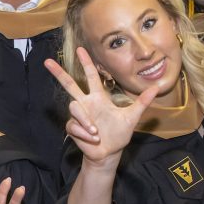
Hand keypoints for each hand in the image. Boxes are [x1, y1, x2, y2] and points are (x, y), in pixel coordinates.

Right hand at [43, 48, 156, 165]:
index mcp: (99, 98)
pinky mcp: (73, 127)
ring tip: (96, 132)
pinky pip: (74, 125)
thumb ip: (142, 102)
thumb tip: (156, 88)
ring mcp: (79, 116)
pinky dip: (84, 132)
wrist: (110, 153)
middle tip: (47, 61)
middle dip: (58, 73)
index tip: (80, 49)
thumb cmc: (119, 134)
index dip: (86, 63)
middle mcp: (86, 103)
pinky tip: (92, 138)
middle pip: (69, 84)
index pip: (91, 76)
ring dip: (86, 121)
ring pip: (74, 107)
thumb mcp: (132, 118)